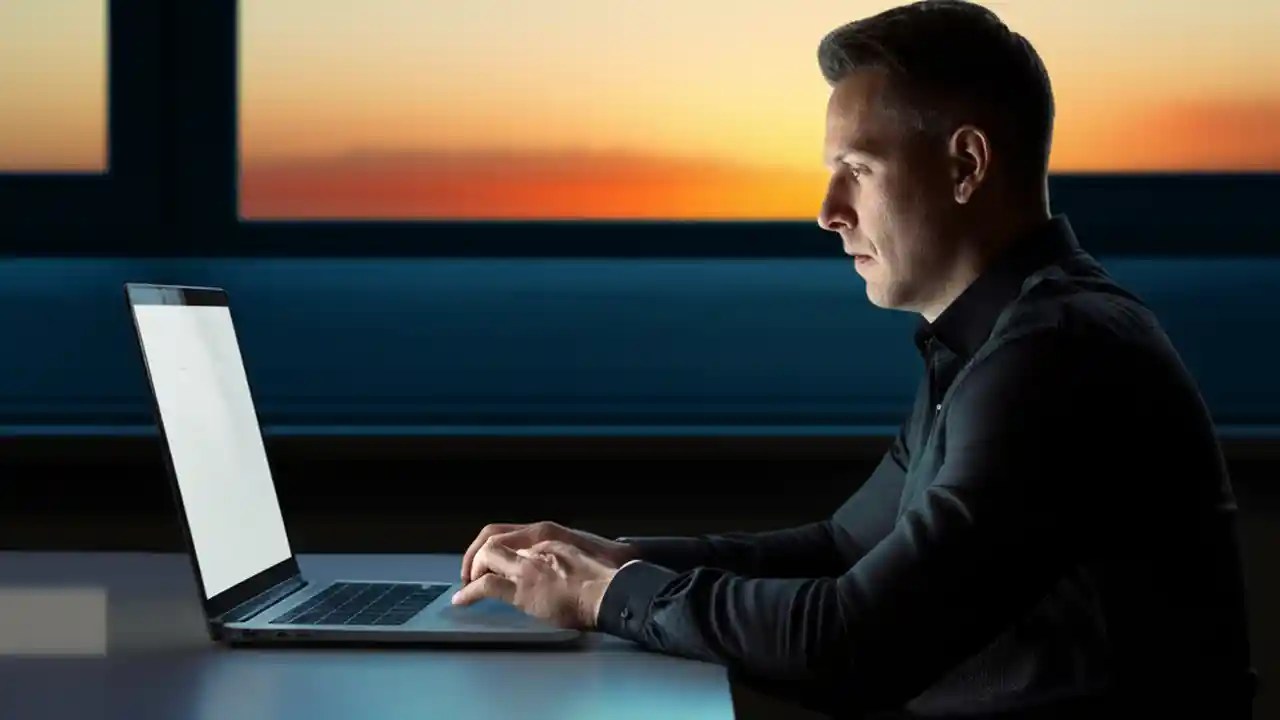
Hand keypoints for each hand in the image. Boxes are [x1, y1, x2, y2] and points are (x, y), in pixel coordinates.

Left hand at [451, 539, 618, 628]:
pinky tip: (462, 600)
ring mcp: (528, 566)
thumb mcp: (579, 558)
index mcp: (549, 536)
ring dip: (472, 571)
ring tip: (466, 586)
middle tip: (470, 574)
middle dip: (476, 556)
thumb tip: (555, 572)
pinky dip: (470, 593)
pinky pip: (487, 586)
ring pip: (486, 557)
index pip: (510, 534)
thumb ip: (560, 558)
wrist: (611, 591)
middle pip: (492, 540)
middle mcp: (535, 545)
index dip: (492, 547)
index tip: (488, 559)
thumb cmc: (604, 580)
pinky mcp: (523, 589)